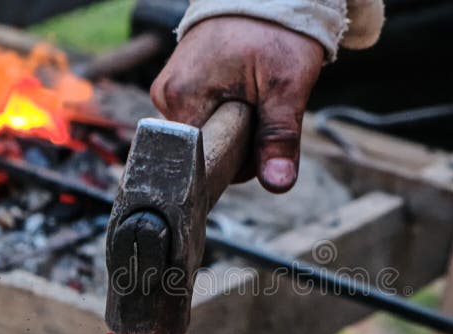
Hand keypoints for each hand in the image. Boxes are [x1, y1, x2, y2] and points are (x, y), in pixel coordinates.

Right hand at [150, 16, 323, 192]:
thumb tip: (277, 183)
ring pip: (208, 138)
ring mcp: (170, 91)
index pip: (204, 162)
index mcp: (182, 98)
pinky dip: (228, 115)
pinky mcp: (179, 88)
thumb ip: (278, 137)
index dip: (237, 162)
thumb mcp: (285, 87)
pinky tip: (240, 94)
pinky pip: (205, 120)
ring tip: (251, 96)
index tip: (259, 142)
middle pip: (206, 152)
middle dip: (240, 144)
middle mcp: (166, 97)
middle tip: (261, 109)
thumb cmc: (273, 30)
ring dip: (235, 130)